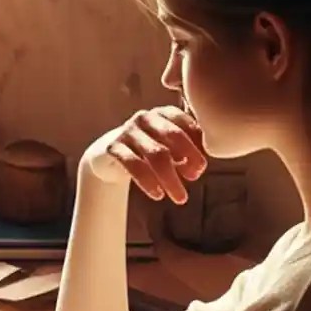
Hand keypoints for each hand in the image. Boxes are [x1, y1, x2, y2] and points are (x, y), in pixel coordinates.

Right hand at [82, 105, 207, 203]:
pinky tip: (158, 195)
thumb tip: (200, 166)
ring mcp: (128, 130)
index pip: (187, 125)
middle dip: (188, 158)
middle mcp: (146, 117)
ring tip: (180, 198)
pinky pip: (134, 165)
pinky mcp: (113, 146)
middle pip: (173, 136)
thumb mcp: (170, 147)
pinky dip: (148, 182)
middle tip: (195, 178)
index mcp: (164, 113)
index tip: (201, 168)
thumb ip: (188, 149)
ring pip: (156, 153)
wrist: (109, 158)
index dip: (197, 146)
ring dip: (171, 178)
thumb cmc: (148, 151)